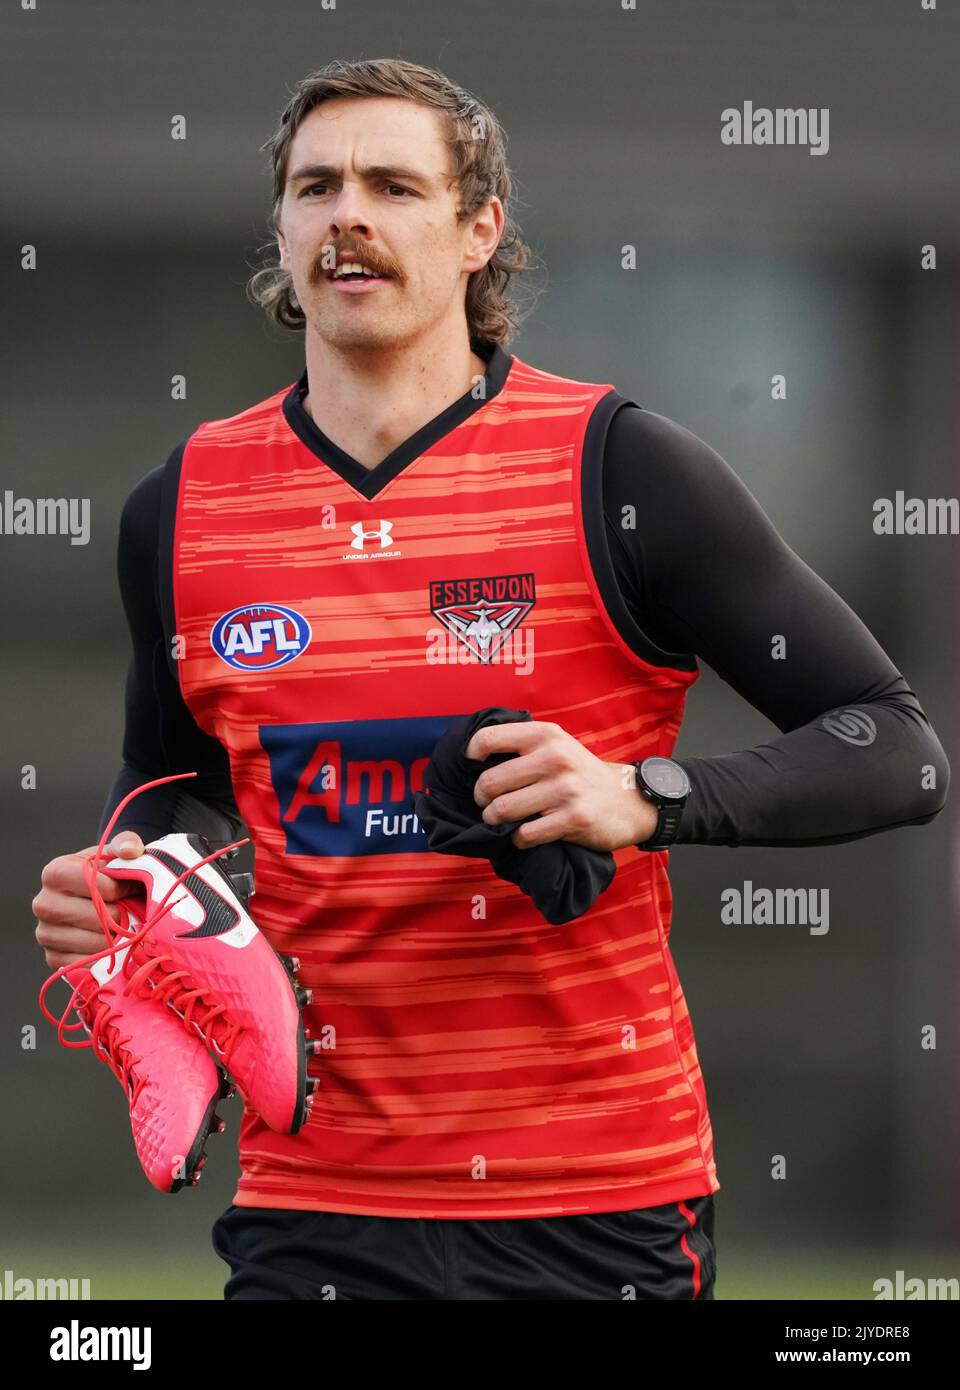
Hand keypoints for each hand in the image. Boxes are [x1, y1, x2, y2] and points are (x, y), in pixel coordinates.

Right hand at [33, 833, 145, 969]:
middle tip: (133, 910)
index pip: (97, 886)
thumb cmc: (107, 875)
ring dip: (120, 938)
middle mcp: (44, 904)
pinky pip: (91, 964)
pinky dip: (109, 958)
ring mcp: (46, 934)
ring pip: (99, 944)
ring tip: (124, 925)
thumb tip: (131, 850)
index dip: (121, 888)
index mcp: (55, 873)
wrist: (96, 900)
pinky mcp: (54, 959)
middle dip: (124, 915)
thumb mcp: (115, 854)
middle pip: (100, 918)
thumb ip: (126, 844)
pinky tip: (114, 944)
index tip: (130, 886)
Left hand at [465, 720, 659, 852]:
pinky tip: (526, 834)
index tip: (472, 768)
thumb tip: (471, 758)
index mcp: (545, 735)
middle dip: (481, 798)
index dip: (470, 756)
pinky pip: (525, 834)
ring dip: (495, 821)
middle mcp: (555, 758)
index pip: (488, 739)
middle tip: (488, 803)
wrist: (626, 800)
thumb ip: (521, 745)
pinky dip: (519, 839)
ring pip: (503, 810)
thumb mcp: (556, 745)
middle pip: (489, 782)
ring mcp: (565, 789)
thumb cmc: (578, 773)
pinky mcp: (573, 819)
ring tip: (502, 820)